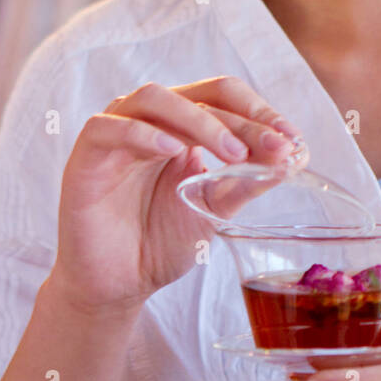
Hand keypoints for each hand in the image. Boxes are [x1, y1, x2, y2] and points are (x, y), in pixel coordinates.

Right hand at [51, 76, 308, 315]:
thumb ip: (245, 181)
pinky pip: (108, 127)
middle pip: (198, 96)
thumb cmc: (160, 241)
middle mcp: (150, 119)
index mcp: (181, 125)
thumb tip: (291, 159)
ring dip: (199, 120)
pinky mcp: (85, 155)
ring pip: (155, 98)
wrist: (118, 285)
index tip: (294, 140)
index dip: (260, 112)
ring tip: (232, 152)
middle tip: (273, 146)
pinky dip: (143, 133)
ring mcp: (116, 132)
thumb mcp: (213, 209)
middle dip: (241, 120)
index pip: (223, 97)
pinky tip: (174, 151)